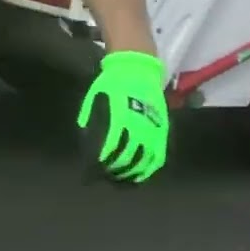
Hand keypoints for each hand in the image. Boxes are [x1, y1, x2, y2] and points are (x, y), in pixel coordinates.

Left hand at [77, 51, 168, 182]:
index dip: (99, 164)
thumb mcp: (94, 101)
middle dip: (112, 171)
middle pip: (124, 159)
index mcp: (118, 119)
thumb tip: (87, 146)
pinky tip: (138, 176)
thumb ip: (92, 123)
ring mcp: (152, 131)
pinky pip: (157, 158)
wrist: (138, 71)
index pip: (108, 150)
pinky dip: (147, 170)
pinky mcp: (162, 133)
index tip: (91, 172)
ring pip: (141, 163)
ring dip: (128, 174)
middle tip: (103, 176)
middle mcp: (137, 128)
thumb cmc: (112, 85)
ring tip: (118, 179)